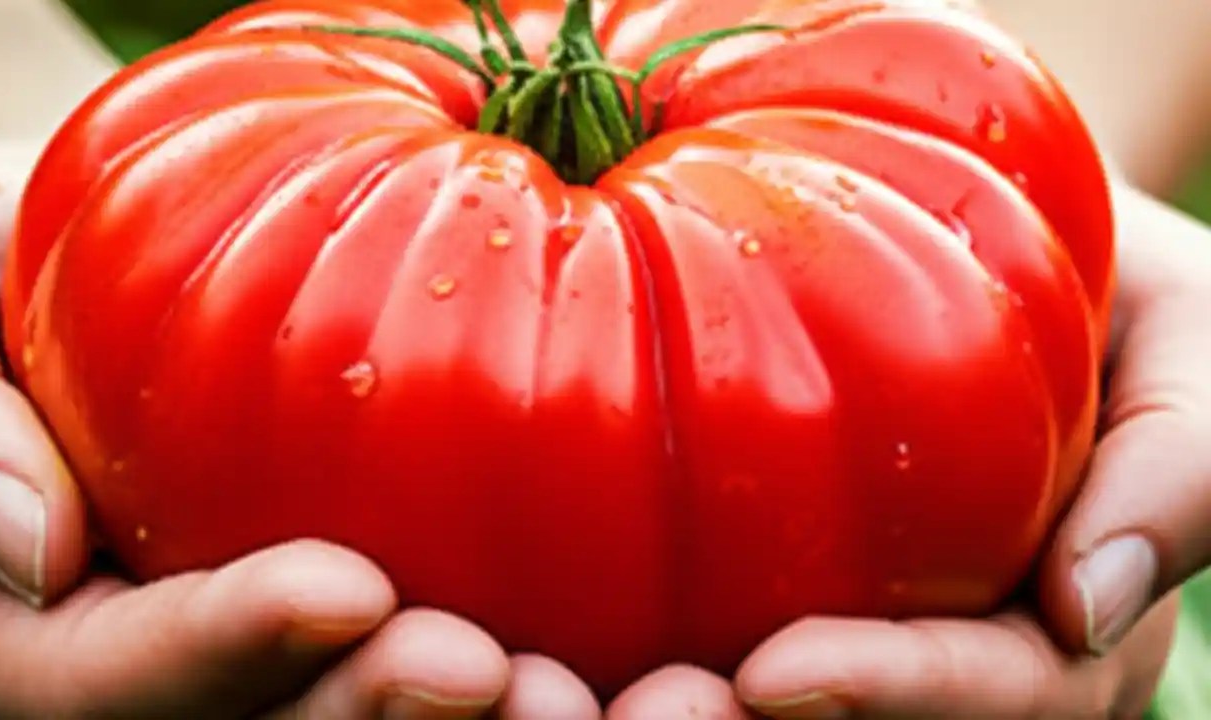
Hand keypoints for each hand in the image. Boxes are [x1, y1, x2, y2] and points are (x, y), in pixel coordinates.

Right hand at [0, 143, 599, 718]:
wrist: (87, 276)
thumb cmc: (10, 277)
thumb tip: (27, 538)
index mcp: (34, 633)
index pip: (111, 680)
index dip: (224, 648)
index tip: (347, 588)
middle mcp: (160, 680)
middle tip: (508, 681)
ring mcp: (263, 663)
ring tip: (603, 699)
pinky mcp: (352, 631)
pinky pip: (437, 684)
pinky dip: (546, 683)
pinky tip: (649, 661)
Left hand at [604, 181, 1208, 718]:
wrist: (993, 230)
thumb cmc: (1096, 273)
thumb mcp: (1186, 334)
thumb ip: (1179, 459)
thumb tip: (1088, 604)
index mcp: (1057, 633)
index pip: (990, 699)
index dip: (892, 698)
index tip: (772, 677)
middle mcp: (945, 656)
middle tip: (621, 715)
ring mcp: (849, 627)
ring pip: (754, 706)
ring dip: (649, 710)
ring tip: (544, 694)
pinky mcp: (749, 584)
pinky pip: (686, 636)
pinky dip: (606, 647)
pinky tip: (524, 637)